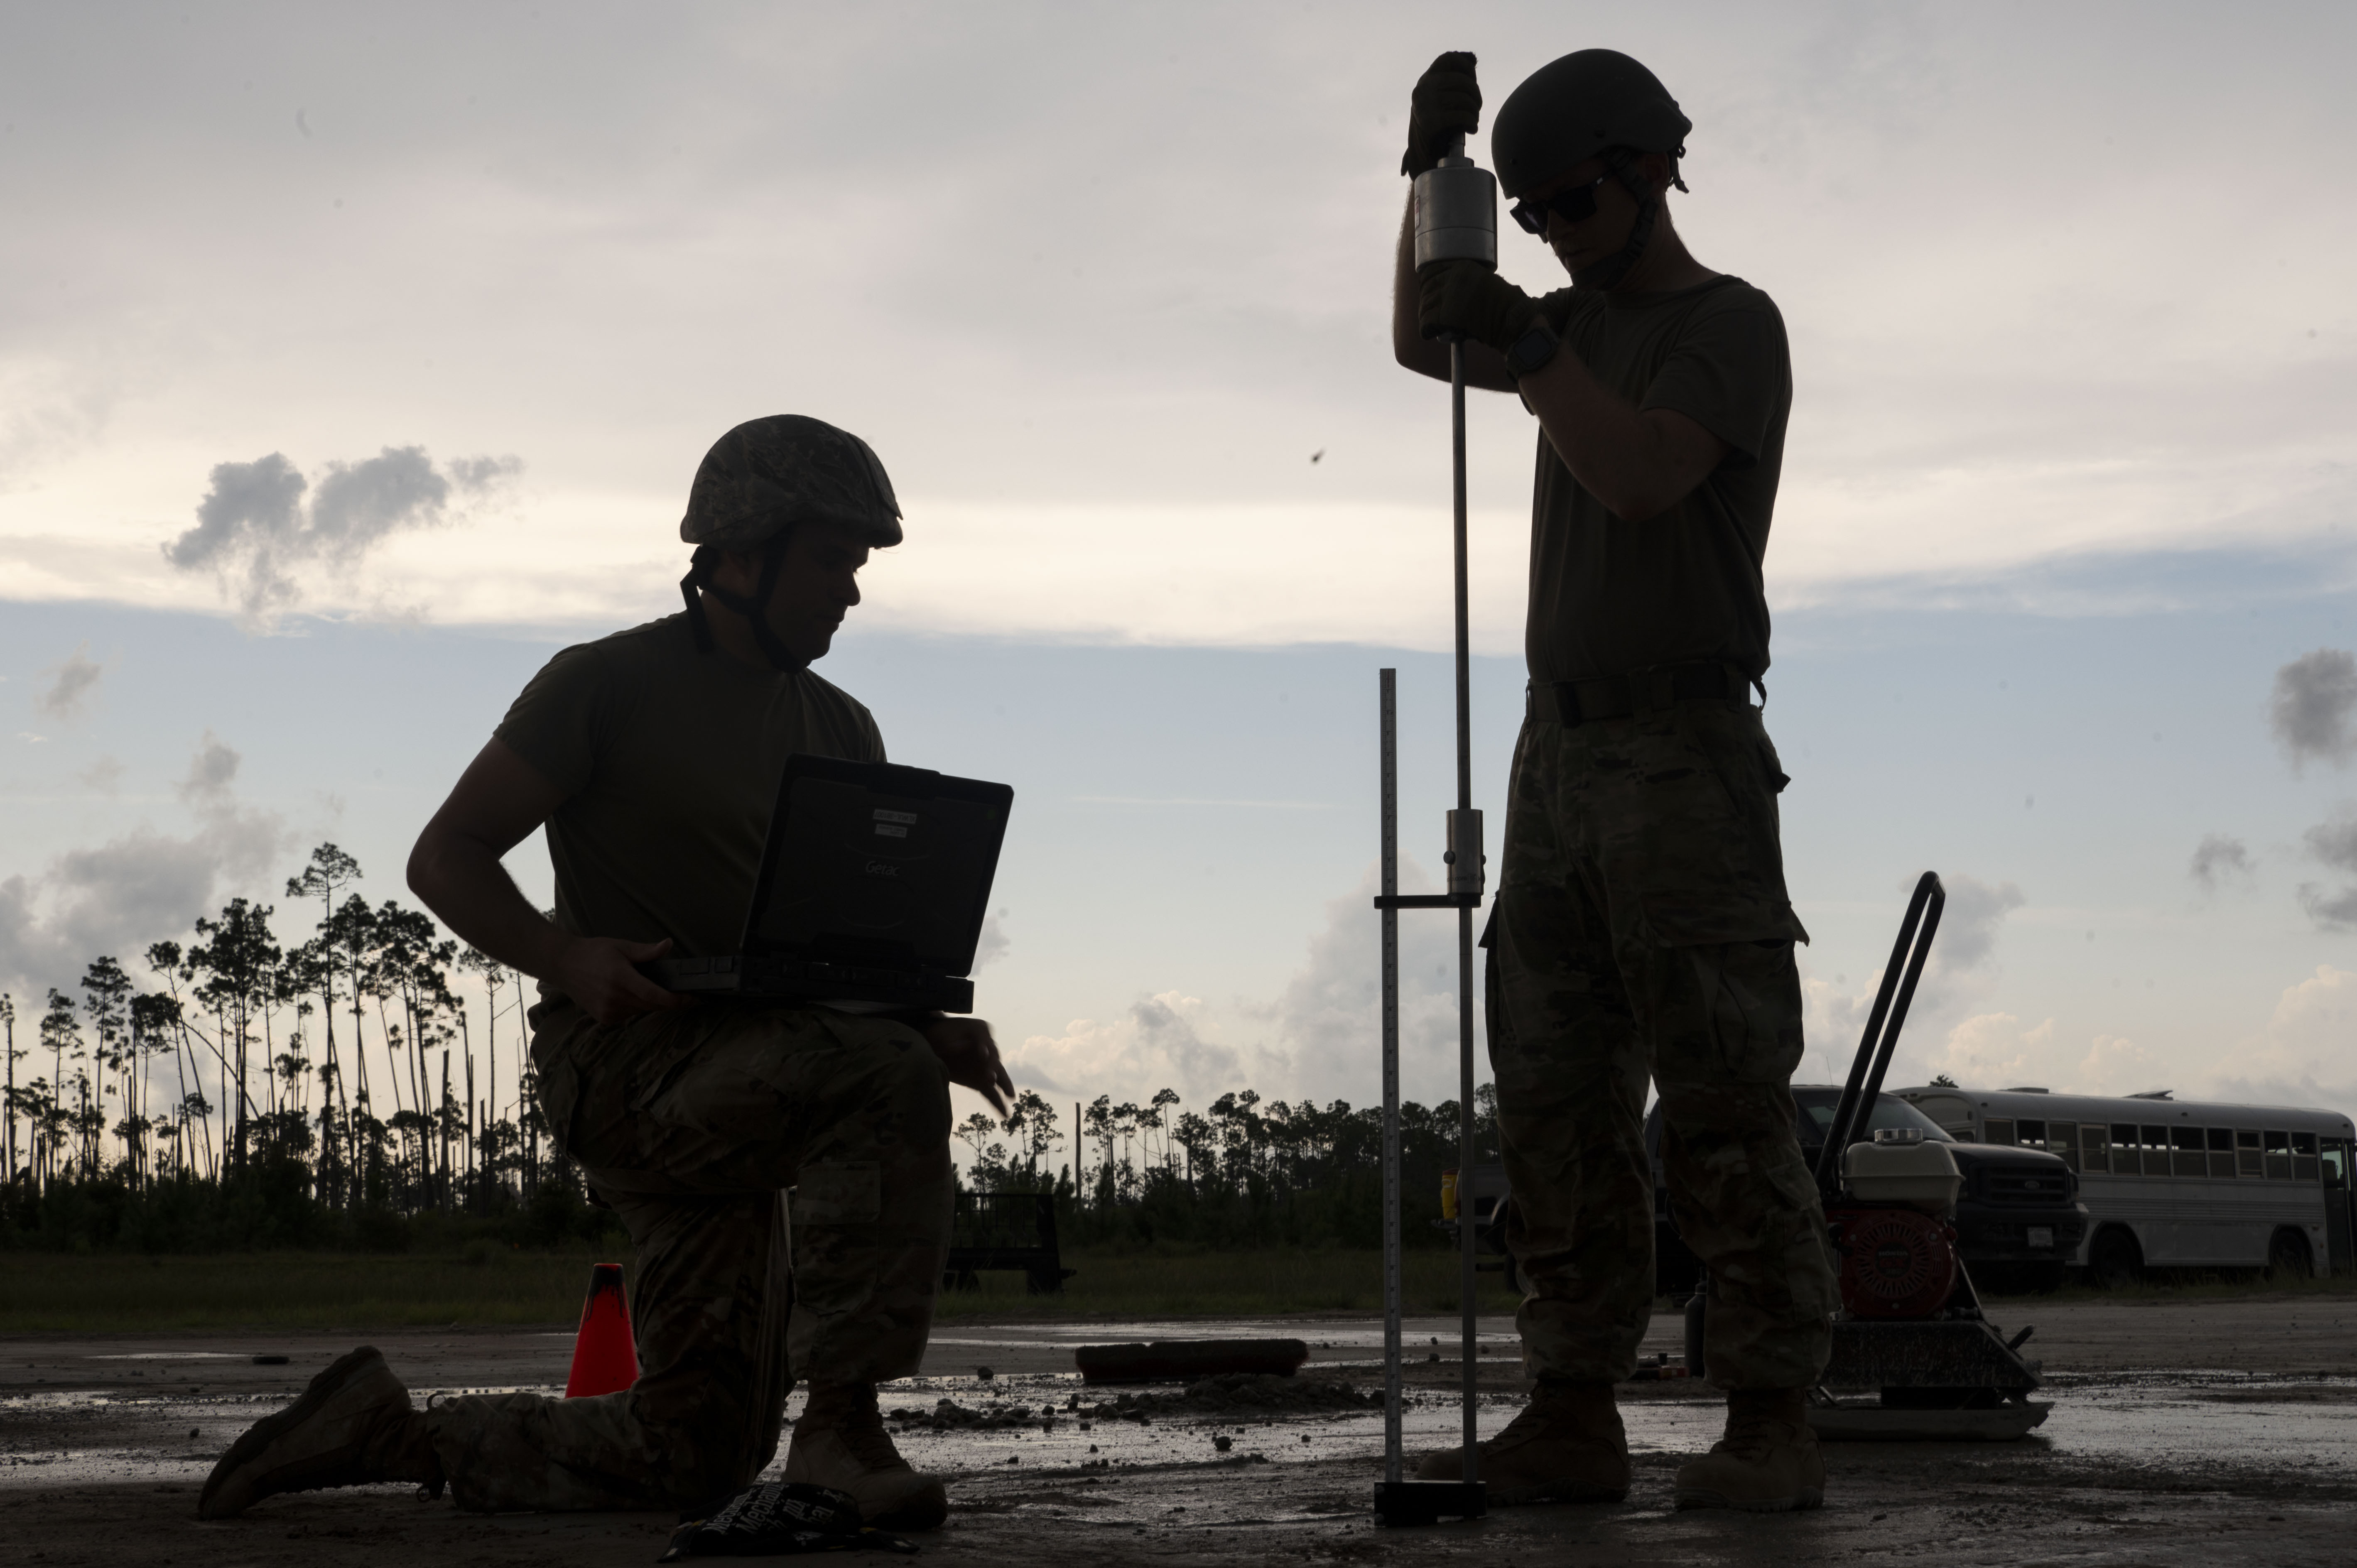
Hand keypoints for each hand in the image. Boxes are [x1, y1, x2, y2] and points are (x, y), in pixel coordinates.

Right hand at [556, 935, 691, 1025]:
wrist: (563, 965)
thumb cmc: (594, 952)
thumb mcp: (621, 946)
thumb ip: (646, 951)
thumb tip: (668, 945)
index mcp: (620, 979)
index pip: (654, 995)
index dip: (677, 1000)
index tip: (693, 998)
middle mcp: (614, 999)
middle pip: (652, 1005)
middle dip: (671, 1002)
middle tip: (686, 995)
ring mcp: (608, 1011)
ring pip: (642, 1011)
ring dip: (653, 1003)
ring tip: (657, 989)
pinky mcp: (604, 1019)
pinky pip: (630, 1014)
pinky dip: (637, 1006)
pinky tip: (633, 994)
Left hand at [920, 1016, 1010, 1116]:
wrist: (933, 1043)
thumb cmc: (938, 1035)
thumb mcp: (940, 1033)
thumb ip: (948, 1040)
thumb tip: (956, 1047)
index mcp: (979, 1030)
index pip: (983, 1039)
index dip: (983, 1047)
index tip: (982, 1055)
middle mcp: (987, 1047)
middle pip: (993, 1058)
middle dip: (993, 1069)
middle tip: (990, 1078)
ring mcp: (985, 1065)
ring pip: (997, 1075)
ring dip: (1003, 1085)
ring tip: (1010, 1097)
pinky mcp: (980, 1080)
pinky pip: (991, 1092)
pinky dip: (998, 1103)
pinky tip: (1005, 1114)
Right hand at [1402, 51, 1479, 176]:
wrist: (1421, 151)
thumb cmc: (1437, 121)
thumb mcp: (1441, 95)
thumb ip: (1454, 76)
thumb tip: (1472, 57)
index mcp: (1426, 80)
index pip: (1447, 58)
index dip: (1465, 64)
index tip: (1473, 78)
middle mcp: (1423, 88)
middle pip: (1461, 80)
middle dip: (1475, 93)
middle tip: (1477, 106)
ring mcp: (1425, 104)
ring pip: (1463, 98)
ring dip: (1474, 111)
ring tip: (1473, 119)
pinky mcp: (1430, 121)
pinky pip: (1461, 116)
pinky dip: (1472, 123)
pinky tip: (1472, 129)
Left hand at [1417, 258, 1539, 349]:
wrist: (1513, 321)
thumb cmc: (1505, 305)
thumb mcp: (1485, 281)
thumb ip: (1466, 281)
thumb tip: (1447, 290)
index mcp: (1463, 267)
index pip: (1432, 270)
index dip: (1427, 281)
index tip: (1427, 289)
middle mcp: (1454, 278)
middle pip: (1427, 287)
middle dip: (1426, 300)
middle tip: (1429, 310)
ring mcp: (1450, 296)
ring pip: (1425, 305)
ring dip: (1426, 315)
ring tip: (1431, 323)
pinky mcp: (1447, 316)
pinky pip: (1426, 322)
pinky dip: (1426, 329)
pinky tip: (1430, 332)